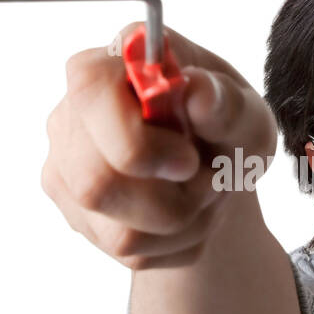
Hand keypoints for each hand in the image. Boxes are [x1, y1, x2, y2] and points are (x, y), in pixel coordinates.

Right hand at [41, 22, 276, 269]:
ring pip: (118, 231)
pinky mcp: (77, 212)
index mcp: (111, 64)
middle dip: (171, 201)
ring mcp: (66, 168)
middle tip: (210, 182)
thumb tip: (195, 90)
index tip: (188, 161)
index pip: (89, 92)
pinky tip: (187, 212)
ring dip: (183, 221)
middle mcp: (72, 115)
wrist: (214, 169)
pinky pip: (128, 249)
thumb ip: (227, 103)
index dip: (135, 138)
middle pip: (95, 182)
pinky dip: (175, 241)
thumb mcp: (247, 113)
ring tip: (205, 194)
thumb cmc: (225, 128)